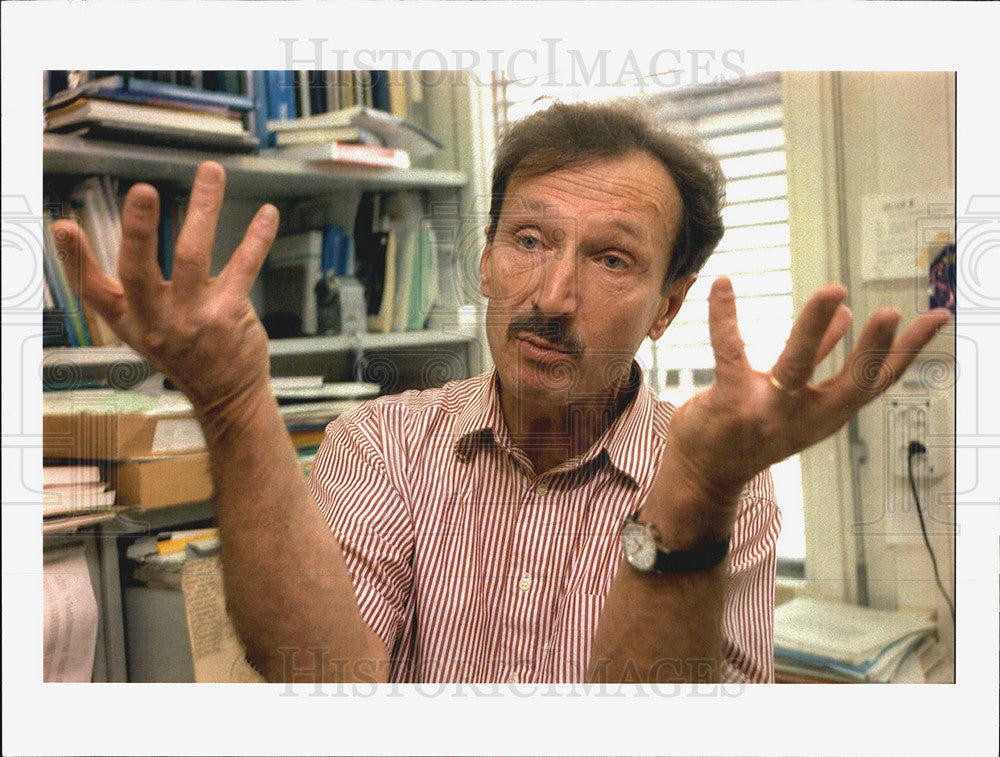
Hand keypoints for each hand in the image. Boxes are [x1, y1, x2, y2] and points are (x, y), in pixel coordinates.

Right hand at [52, 162, 279, 414]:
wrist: (226, 396)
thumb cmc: (184, 354)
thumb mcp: (142, 330)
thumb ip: (122, 290)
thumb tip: (85, 234)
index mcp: (131, 319)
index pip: (93, 290)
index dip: (75, 259)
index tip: (63, 227)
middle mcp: (157, 319)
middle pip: (139, 270)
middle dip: (139, 229)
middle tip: (143, 190)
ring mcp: (194, 318)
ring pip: (194, 256)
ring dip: (203, 209)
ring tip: (211, 173)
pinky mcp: (229, 315)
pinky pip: (242, 268)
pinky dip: (256, 238)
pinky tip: (267, 214)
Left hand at [666, 276, 950, 505]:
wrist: (703, 476)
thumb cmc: (749, 432)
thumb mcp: (795, 401)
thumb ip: (821, 359)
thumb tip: (847, 316)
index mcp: (826, 412)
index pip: (878, 380)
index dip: (909, 350)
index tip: (938, 316)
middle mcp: (804, 416)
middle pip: (850, 381)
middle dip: (874, 348)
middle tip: (892, 311)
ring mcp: (766, 412)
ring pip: (797, 365)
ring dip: (815, 329)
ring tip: (834, 291)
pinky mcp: (729, 404)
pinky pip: (729, 352)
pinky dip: (724, 316)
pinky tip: (722, 284)